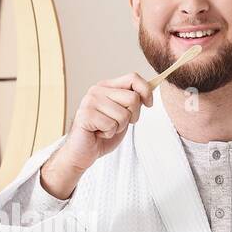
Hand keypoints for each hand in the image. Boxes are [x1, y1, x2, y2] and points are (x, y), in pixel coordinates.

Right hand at [40, 73, 152, 198]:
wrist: (82, 153)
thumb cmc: (102, 135)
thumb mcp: (123, 116)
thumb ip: (132, 102)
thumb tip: (149, 92)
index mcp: (106, 87)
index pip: (133, 78)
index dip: (146, 91)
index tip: (149, 104)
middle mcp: (97, 90)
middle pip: (133, 98)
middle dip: (132, 116)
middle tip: (117, 124)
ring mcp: (90, 101)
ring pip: (123, 115)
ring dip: (118, 128)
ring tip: (105, 129)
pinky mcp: (85, 115)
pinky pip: (111, 125)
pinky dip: (108, 134)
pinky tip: (98, 133)